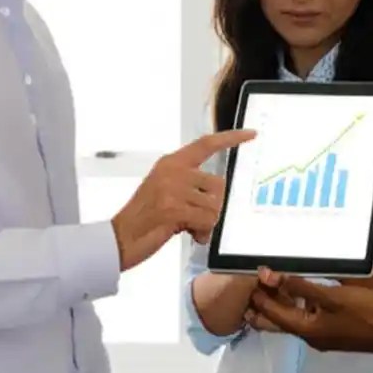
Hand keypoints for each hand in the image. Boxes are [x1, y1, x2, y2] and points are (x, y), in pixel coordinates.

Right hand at [112, 129, 254, 270]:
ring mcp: (172, 188)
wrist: (120, 239)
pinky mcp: (173, 208)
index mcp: (171, 163)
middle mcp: (172, 171)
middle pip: (219, 185)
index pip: (206, 144)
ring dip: (207, 223)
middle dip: (213, 207)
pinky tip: (190, 234)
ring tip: (188, 227)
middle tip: (194, 219)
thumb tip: (218, 198)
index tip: (252, 133)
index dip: (231, 138)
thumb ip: (190, 188)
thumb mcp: (165, 193)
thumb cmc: (146, 219)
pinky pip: (207, 220)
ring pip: (215, 206)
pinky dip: (203, 232)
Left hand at [248, 268, 372, 353]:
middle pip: (278, 320)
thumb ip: (302, 287)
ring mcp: (322, 335)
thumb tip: (272, 277)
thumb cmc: (366, 313)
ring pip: (293, 319)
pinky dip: (298, 305)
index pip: (273, 313)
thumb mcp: (332, 297)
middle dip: (262, 305)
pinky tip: (300, 292)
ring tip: (269, 284)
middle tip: (247, 287)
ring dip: (281, 304)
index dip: (260, 295)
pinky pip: (307, 318)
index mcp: (306, 329)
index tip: (248, 277)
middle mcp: (310, 336)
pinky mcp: (333, 331)